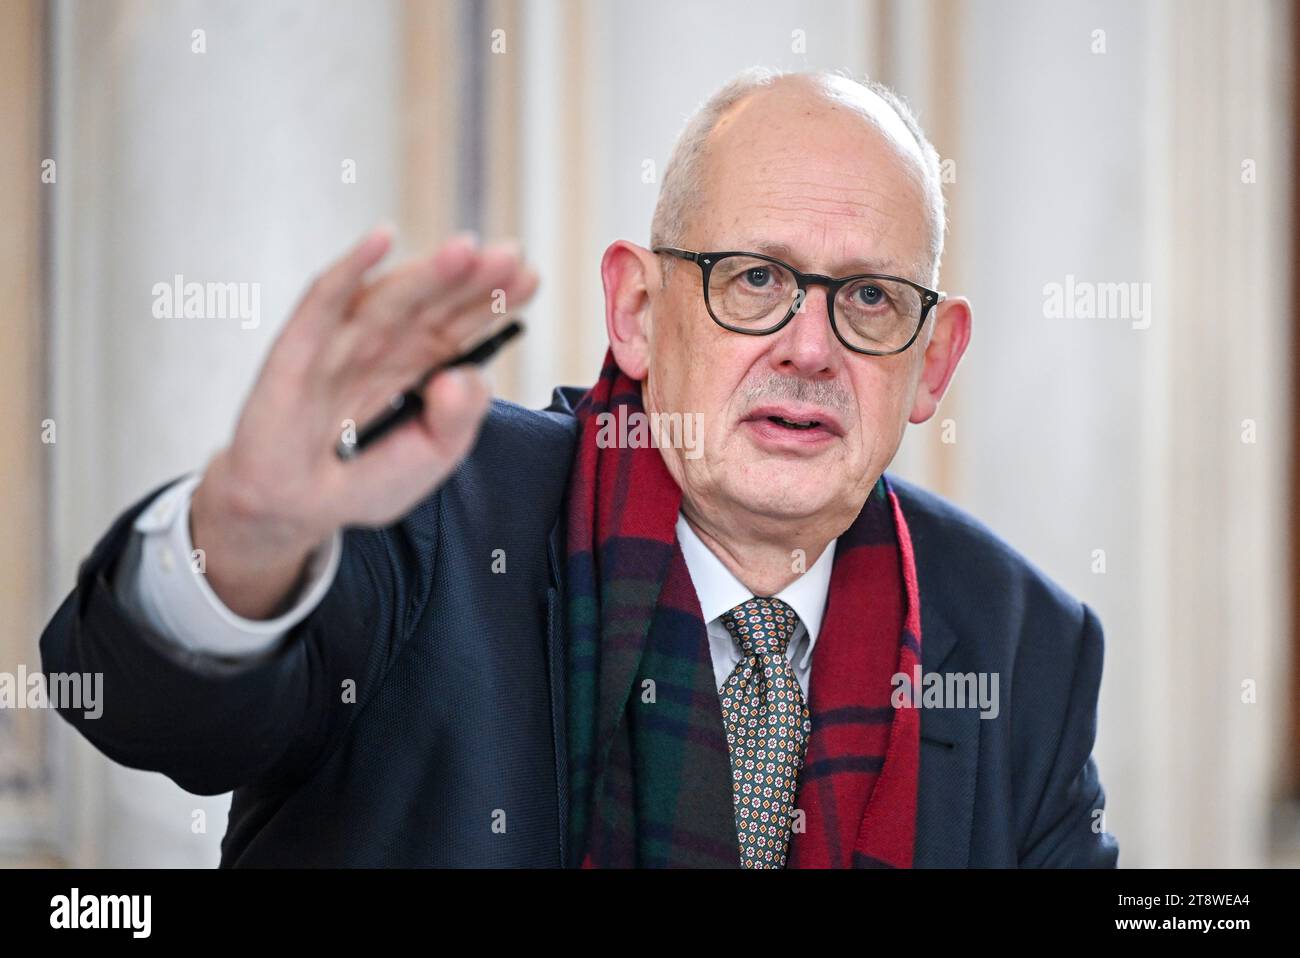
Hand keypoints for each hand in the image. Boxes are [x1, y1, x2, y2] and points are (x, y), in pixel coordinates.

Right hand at [191, 226, 537, 617]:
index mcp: (427, 361)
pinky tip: (381, 239)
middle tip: (511, 255)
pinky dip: (352, 268)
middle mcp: (391, 341)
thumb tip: (464, 375)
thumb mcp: (434, 454)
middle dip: (474, 278)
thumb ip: (460, 418)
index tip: (531, 277)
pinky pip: (327, 299)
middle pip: (438, 301)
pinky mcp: (302, 345)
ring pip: (394, 297)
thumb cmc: (368, 476)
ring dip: (429, 271)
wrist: (298, 506)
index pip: (467, 321)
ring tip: (466, 250)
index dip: (497, 298)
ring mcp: (347, 339)